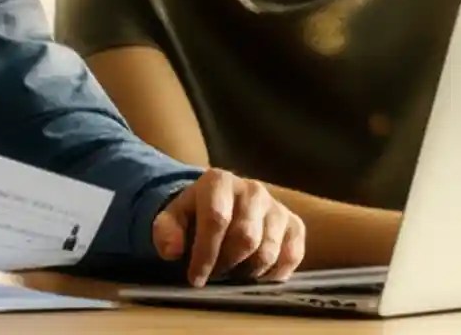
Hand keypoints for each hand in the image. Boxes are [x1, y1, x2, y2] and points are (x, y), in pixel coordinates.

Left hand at [152, 169, 304, 286]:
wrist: (222, 204)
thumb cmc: (194, 214)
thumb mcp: (172, 217)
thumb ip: (165, 231)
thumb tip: (172, 250)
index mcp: (219, 181)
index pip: (216, 220)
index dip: (205, 253)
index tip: (195, 278)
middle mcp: (252, 189)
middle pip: (245, 238)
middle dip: (226, 263)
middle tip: (214, 275)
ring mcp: (276, 207)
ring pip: (268, 251)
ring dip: (248, 272)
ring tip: (232, 273)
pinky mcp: (294, 224)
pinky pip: (292, 256)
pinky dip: (274, 274)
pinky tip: (256, 275)